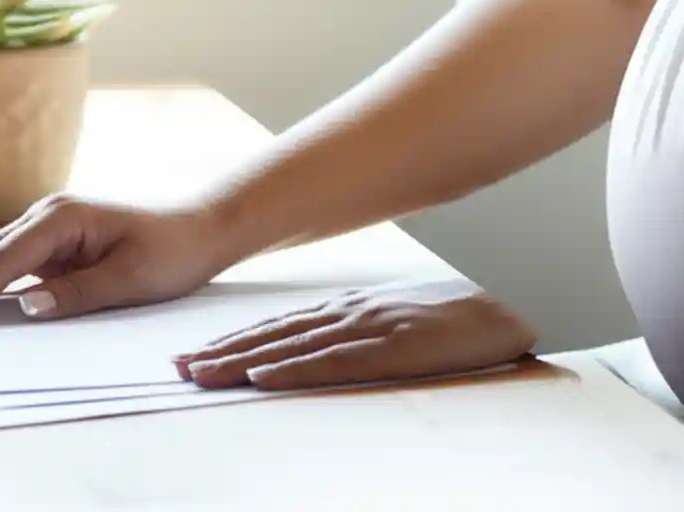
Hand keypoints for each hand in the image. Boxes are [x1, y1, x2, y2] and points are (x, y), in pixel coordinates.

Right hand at [0, 194, 225, 325]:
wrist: (199, 229)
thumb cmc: (171, 253)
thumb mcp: (131, 280)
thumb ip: (79, 294)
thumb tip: (28, 307)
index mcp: (63, 219)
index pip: (6, 261)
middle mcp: (47, 216)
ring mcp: (46, 228)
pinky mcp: (51, 244)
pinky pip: (6, 266)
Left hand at [173, 279, 535, 389]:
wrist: (505, 315)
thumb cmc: (450, 322)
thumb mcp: (391, 322)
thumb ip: (353, 334)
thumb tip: (313, 351)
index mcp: (346, 309)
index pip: (276, 327)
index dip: (232, 340)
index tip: (194, 354)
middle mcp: (347, 314)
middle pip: (271, 335)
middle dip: (221, 352)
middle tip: (178, 367)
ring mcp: (368, 329)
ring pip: (291, 347)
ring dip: (242, 361)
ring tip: (202, 374)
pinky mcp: (393, 349)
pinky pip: (334, 362)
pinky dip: (295, 369)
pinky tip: (264, 375)